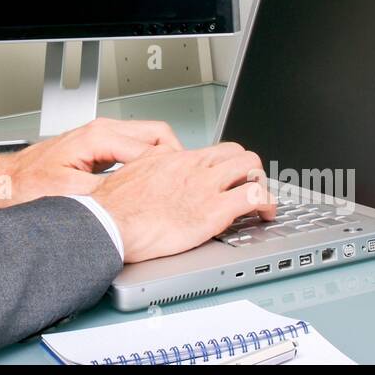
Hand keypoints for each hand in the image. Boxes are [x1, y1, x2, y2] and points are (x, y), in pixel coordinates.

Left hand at [0, 117, 182, 209]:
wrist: (7, 181)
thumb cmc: (28, 184)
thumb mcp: (67, 193)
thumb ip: (103, 194)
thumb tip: (130, 200)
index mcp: (98, 137)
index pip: (152, 145)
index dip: (171, 167)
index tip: (182, 184)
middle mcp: (102, 130)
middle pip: (157, 134)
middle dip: (175, 158)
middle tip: (184, 182)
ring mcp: (102, 136)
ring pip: (148, 139)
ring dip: (163, 159)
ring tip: (172, 183)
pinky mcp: (100, 146)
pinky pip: (135, 147)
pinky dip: (149, 161)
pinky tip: (151, 181)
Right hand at [91, 142, 275, 262]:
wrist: (108, 223)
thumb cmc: (113, 209)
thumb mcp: (132, 175)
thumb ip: (150, 171)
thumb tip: (153, 175)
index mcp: (173, 159)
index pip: (212, 151)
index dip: (226, 167)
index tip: (228, 181)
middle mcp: (193, 167)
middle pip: (238, 153)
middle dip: (251, 172)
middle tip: (250, 190)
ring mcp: (205, 186)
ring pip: (252, 167)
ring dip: (263, 185)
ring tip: (263, 204)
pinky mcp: (213, 210)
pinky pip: (254, 196)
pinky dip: (266, 204)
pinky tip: (265, 215)